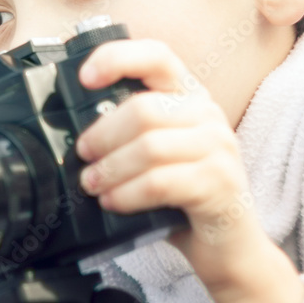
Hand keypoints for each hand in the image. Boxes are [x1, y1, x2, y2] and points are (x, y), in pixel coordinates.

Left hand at [74, 39, 267, 292]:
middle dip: (102, 135)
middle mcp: (208, 114)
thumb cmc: (181, 197)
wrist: (228, 246)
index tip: (85, 78)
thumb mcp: (155, 154)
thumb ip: (128, 133)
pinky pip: (160, 182)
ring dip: (110, 169)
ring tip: (92, 184)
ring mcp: (219, 148)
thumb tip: (76, 132)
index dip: (117, 59)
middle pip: (142, 109)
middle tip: (82, 156)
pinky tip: (112, 202)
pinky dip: (127, 194)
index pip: (156, 56)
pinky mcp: (220, 183)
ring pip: (149, 147)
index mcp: (188, 97)